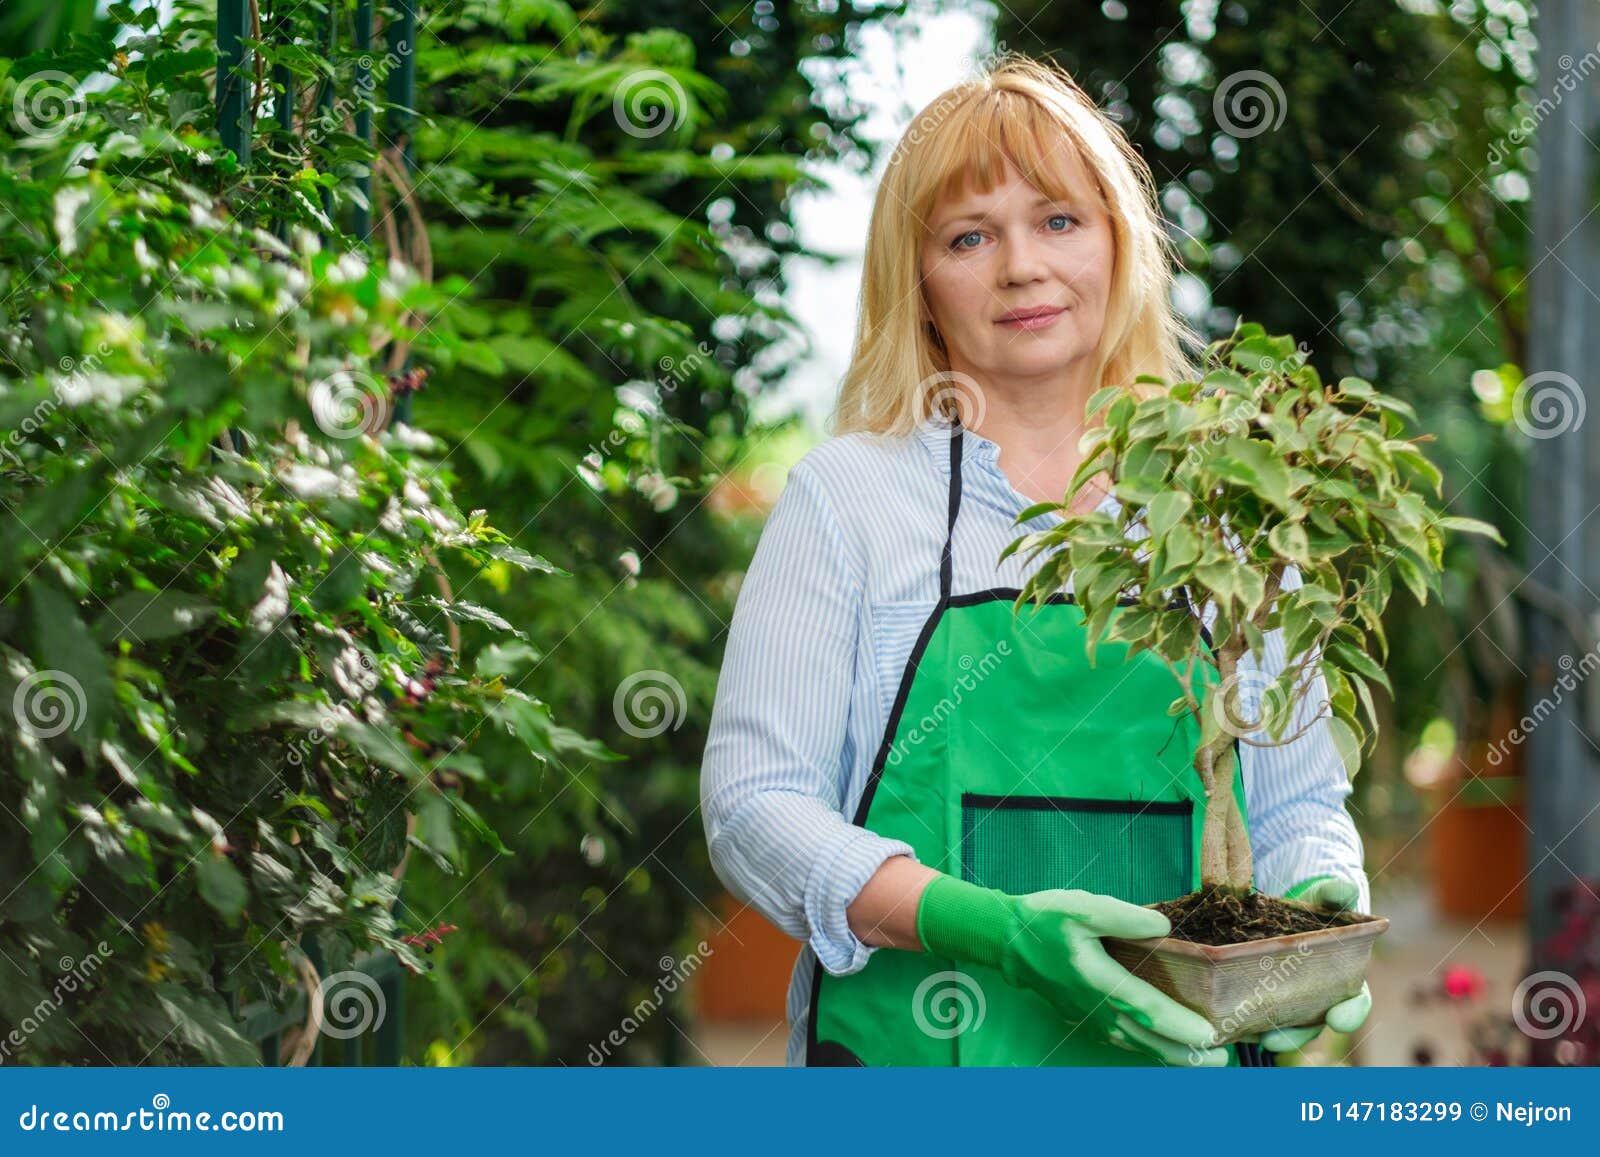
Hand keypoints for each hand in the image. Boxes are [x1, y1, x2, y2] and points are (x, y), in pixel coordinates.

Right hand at [917, 875, 1230, 1065]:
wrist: (1007, 939)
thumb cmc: (1045, 919)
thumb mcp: (1084, 906)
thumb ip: (1125, 916)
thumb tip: (1164, 927)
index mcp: (1099, 980)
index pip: (1146, 1010)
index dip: (1179, 1025)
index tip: (1210, 1035)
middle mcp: (1096, 1008)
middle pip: (1147, 1040)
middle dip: (1185, 1053)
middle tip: (1221, 1060)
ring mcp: (1089, 1017)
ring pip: (1136, 1046)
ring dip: (1170, 1056)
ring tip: (1202, 1060)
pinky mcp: (1085, 1018)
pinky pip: (1123, 1040)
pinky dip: (1148, 1049)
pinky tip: (1163, 1048)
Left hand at [1246, 875, 1372, 1051]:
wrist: (1292, 905)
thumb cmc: (1319, 905)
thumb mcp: (1328, 895)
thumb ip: (1337, 893)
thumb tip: (1343, 889)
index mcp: (1347, 976)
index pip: (1355, 1002)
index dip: (1349, 1013)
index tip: (1338, 1019)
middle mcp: (1322, 995)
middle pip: (1314, 1024)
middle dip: (1297, 1034)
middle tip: (1276, 1039)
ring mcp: (1294, 999)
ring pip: (1286, 1025)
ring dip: (1269, 1033)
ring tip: (1252, 1036)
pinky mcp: (1266, 994)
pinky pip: (1259, 1015)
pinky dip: (1247, 1022)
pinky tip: (1230, 1024)